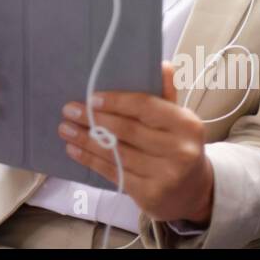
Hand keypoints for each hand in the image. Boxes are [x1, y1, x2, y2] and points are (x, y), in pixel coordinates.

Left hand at [58, 61, 213, 225]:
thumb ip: (166, 94)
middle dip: (94, 120)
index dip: (116, 101)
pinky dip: (90, 160)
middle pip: (127, 130)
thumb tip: (161, 64)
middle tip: (69, 110)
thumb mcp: (178, 120)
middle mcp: (180, 151)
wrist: (194, 191)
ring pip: (116, 153)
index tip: (92, 98)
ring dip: (85, 140)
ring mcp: (165, 175)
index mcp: (187, 125)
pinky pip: (113, 172)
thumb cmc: (179, 146)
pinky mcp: (149, 195)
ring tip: (65, 129)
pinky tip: (74, 150)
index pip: (146, 107)